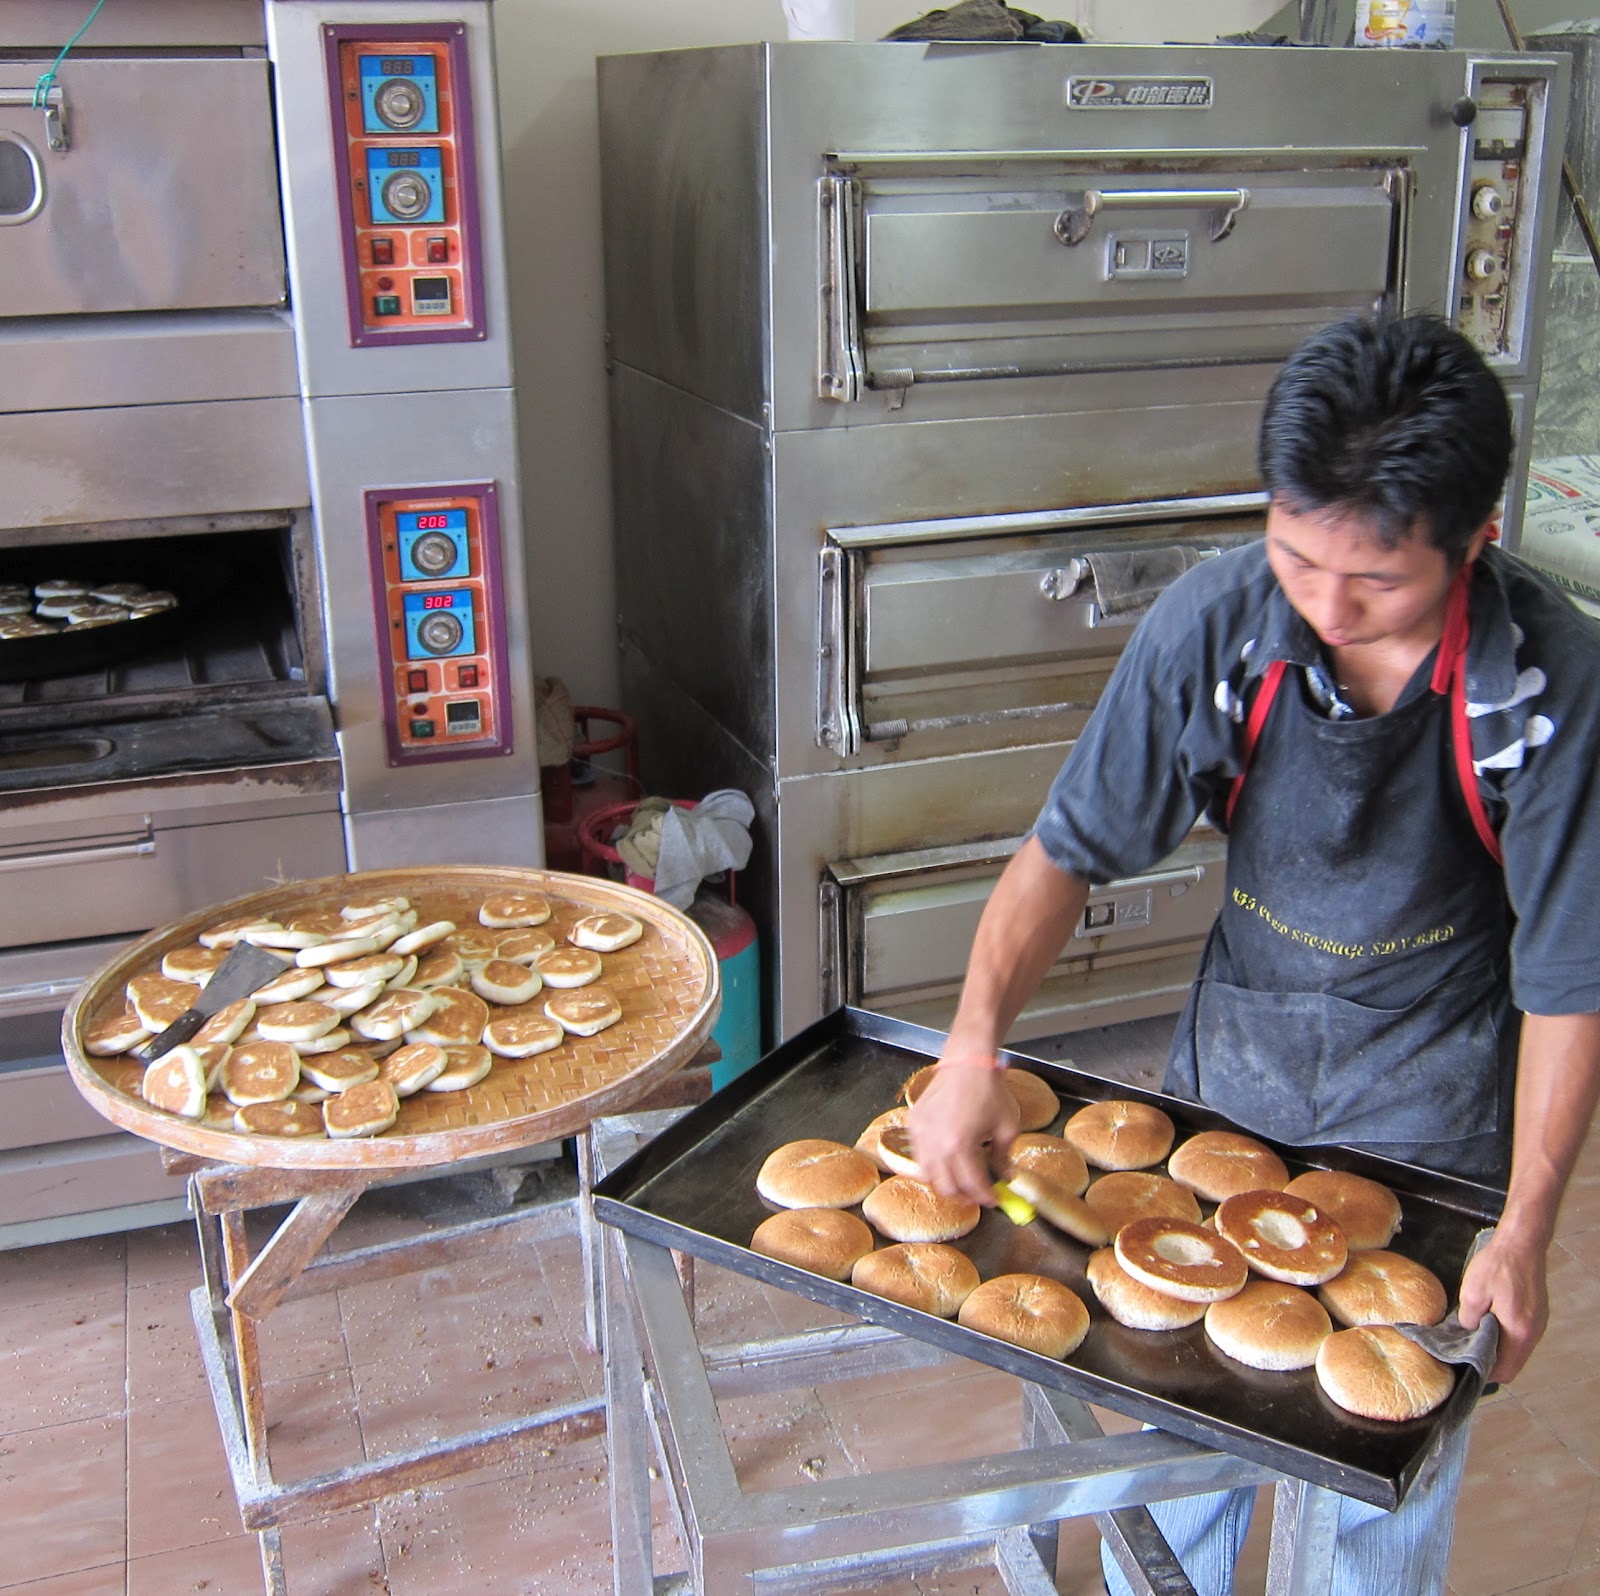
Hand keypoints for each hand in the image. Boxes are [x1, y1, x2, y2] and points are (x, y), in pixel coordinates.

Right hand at [906, 1061, 1019, 1205]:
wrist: (967, 1063)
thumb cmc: (989, 1091)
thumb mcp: (1006, 1127)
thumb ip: (1004, 1157)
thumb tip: (1006, 1177)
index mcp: (960, 1146)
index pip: (972, 1185)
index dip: (986, 1196)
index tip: (995, 1199)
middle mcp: (936, 1144)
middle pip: (946, 1187)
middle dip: (965, 1196)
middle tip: (978, 1194)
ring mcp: (921, 1134)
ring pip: (928, 1175)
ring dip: (946, 1183)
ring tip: (961, 1181)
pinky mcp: (913, 1125)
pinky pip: (919, 1156)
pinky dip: (931, 1165)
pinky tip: (946, 1161)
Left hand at [1457, 1228, 1549, 1384]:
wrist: (1521, 1243)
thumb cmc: (1497, 1266)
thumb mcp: (1472, 1293)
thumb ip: (1468, 1321)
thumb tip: (1466, 1335)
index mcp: (1518, 1332)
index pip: (1505, 1371)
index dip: (1484, 1374)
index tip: (1464, 1368)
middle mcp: (1533, 1334)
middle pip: (1512, 1363)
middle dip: (1490, 1363)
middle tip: (1465, 1355)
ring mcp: (1538, 1324)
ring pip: (1517, 1350)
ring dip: (1498, 1350)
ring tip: (1473, 1339)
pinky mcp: (1538, 1315)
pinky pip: (1521, 1336)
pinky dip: (1506, 1338)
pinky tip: (1488, 1326)